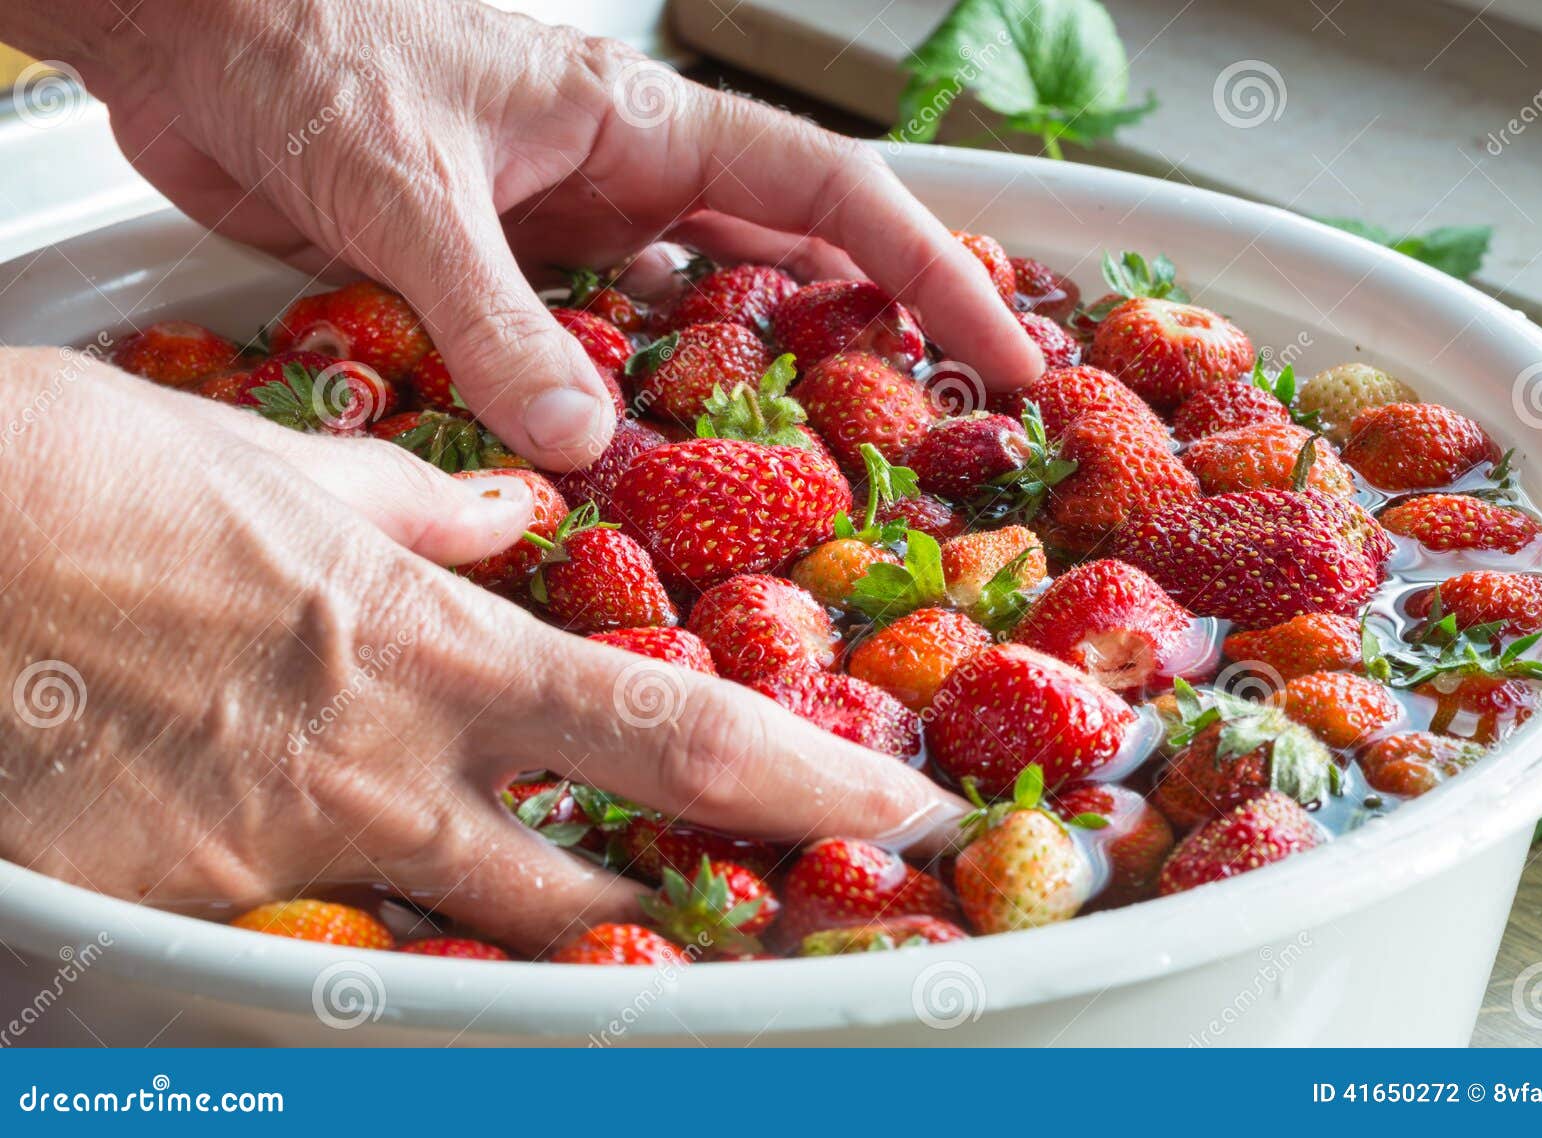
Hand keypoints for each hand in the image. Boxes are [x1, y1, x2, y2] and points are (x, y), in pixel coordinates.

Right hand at [0, 350, 965, 950]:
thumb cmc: (83, 477)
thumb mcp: (285, 468)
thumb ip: (424, 506)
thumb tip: (515, 511)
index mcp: (435, 648)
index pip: (672, 734)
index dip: (810, 780)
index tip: (903, 804)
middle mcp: (386, 773)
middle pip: (599, 877)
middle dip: (713, 904)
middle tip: (796, 913)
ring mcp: (292, 857)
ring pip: (476, 929)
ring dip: (563, 928)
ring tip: (623, 918)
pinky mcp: (195, 911)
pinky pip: (328, 936)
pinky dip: (387, 924)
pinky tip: (382, 888)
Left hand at [35, 0, 1040, 468]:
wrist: (181, 32)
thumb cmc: (295, 40)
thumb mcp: (408, 183)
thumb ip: (495, 316)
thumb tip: (584, 444)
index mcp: (640, 124)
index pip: (828, 195)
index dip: (927, 271)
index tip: (1004, 347)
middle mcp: (617, 183)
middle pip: (780, 270)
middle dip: (860, 346)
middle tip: (925, 445)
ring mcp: (559, 236)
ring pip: (684, 329)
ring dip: (733, 401)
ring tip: (794, 495)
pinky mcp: (491, 281)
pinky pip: (582, 361)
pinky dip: (612, 418)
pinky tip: (629, 480)